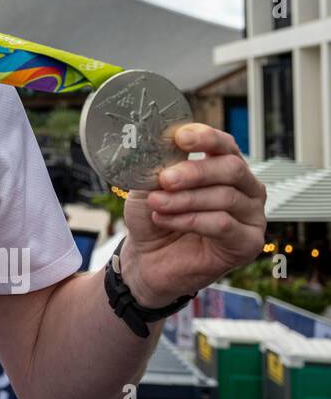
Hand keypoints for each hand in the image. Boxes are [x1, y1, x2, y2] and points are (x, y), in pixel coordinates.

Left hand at [118, 123, 266, 308]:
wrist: (147, 260)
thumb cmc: (152, 218)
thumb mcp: (146, 187)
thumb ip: (156, 167)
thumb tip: (158, 148)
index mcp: (224, 167)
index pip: (225, 145)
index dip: (206, 138)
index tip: (180, 138)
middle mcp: (245, 188)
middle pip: (232, 168)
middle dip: (195, 172)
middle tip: (165, 179)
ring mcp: (251, 216)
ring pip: (226, 197)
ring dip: (185, 200)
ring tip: (156, 204)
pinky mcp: (248, 243)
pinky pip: (223, 224)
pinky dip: (189, 220)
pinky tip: (165, 220)